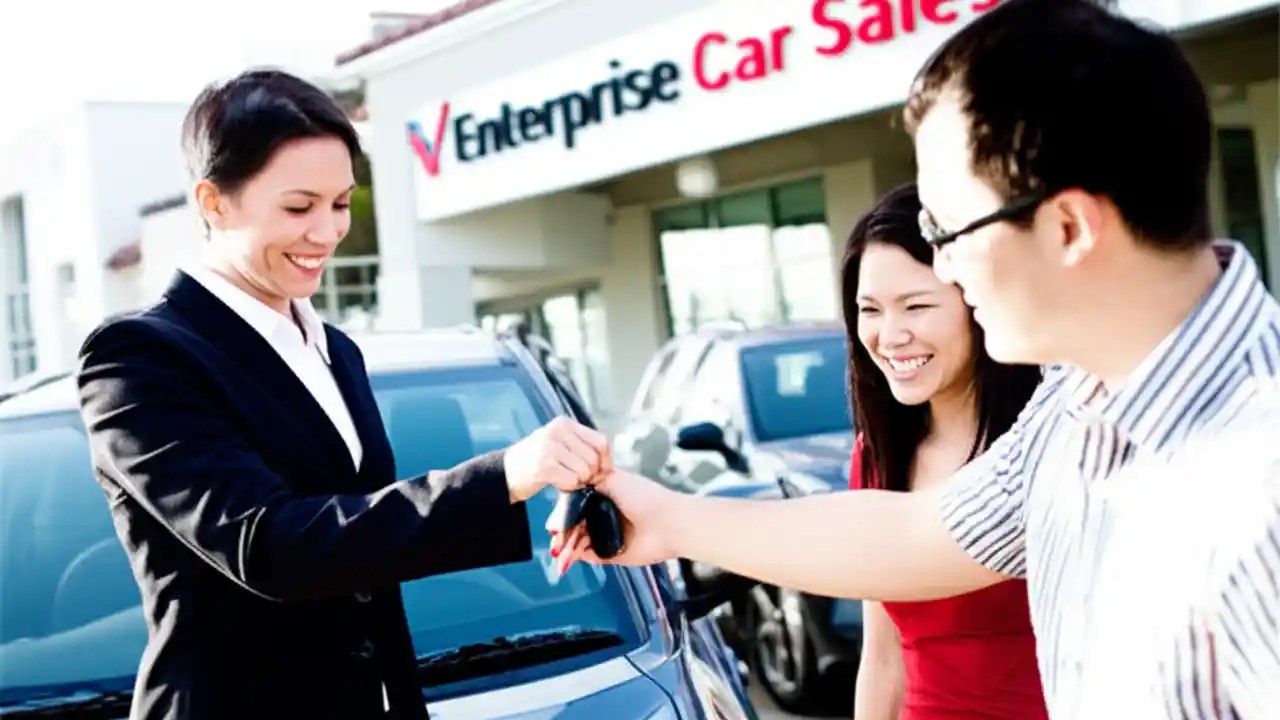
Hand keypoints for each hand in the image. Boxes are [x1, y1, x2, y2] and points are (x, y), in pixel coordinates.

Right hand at [504, 417, 610, 502]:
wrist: (505, 472)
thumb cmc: (537, 460)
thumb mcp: (559, 444)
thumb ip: (581, 447)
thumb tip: (607, 464)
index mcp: (565, 424)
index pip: (600, 441)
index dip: (606, 460)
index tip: (601, 472)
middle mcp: (557, 432)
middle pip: (593, 458)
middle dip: (591, 474)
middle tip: (580, 480)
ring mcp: (549, 448)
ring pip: (584, 471)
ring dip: (579, 482)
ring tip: (566, 480)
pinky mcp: (543, 466)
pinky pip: (571, 481)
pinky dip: (569, 488)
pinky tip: (559, 485)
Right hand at [547, 469, 683, 574]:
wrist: (669, 523)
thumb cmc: (645, 497)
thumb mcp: (614, 479)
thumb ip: (590, 481)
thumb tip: (569, 483)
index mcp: (603, 496)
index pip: (574, 504)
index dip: (562, 512)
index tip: (553, 520)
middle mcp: (603, 515)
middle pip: (574, 525)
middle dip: (561, 533)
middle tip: (554, 539)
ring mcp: (605, 535)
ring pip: (578, 541)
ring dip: (566, 547)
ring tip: (559, 553)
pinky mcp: (610, 554)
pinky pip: (587, 555)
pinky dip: (575, 558)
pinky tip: (566, 559)